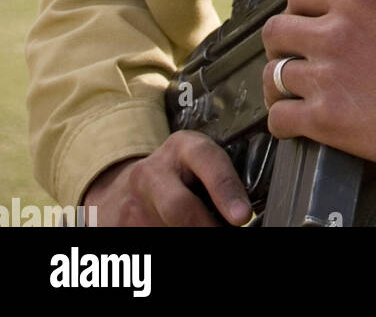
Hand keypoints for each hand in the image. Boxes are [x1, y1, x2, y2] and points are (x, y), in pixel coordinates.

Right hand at [82, 132, 251, 226]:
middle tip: (225, 236)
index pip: (207, 161)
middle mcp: (153, 171)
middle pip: (179, 207)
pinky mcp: (119, 227)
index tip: (242, 216)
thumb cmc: (177, 174)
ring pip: (167, 229)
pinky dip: (170, 238)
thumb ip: (218, 177)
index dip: (225, 189)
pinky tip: (174, 230)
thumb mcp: (196, 162)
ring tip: (201, 226)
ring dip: (189, 233)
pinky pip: (153, 239)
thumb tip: (244, 213)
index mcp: (182, 147)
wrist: (122, 188)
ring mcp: (132, 203)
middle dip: (205, 227)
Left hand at [261, 0, 375, 184]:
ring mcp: (327, 77)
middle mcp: (335, 31)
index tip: (305, 20)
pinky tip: (297, 122)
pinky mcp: (326, 120)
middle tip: (294, 56)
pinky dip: (283, 121)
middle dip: (281, 45)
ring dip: (279, 85)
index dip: (299, 7)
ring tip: (293, 91)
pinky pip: (279, 119)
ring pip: (271, 76)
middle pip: (274, 32)